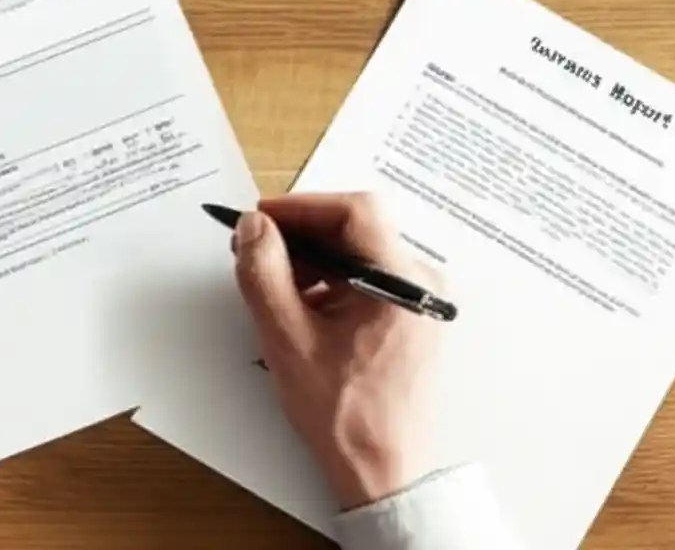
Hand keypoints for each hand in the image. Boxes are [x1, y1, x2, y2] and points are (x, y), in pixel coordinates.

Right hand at [232, 193, 442, 508]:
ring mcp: (419, 299)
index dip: (301, 207)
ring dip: (312, 258)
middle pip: (356, 228)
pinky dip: (329, 280)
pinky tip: (299, 304)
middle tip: (255, 248)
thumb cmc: (345, 415)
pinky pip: (366, 277)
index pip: (355, 212)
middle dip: (300, 234)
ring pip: (358, 252)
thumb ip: (265, 274)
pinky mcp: (410, 314)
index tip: (261, 219)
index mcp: (402, 283)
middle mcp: (421, 282)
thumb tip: (253, 228)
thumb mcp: (288, 339)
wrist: (385, 469)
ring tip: (272, 283)